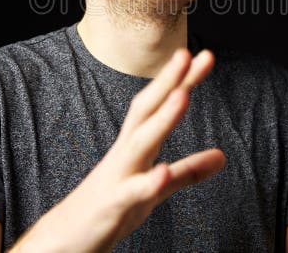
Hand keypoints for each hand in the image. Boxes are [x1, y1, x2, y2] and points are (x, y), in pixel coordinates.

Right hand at [12, 49, 225, 252]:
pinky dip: (147, 182)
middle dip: (167, 82)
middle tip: (187, 53)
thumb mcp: (156, 188)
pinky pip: (131, 192)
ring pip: (140, 143)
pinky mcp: (112, 205)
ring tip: (182, 95)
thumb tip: (223, 156)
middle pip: (146, 110)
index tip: (202, 56)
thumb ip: (188, 171)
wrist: (65, 239)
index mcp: (136, 146)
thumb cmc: (111, 207)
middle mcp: (125, 153)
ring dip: (161, 119)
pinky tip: (162, 173)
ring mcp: (117, 177)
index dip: (180, 80)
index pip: (158, 104)